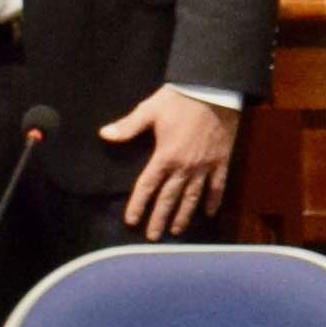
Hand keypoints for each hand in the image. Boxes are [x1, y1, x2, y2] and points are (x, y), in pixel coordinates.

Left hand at [105, 89, 241, 239]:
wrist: (215, 90)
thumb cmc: (180, 99)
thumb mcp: (150, 110)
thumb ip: (128, 126)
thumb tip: (104, 134)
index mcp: (165, 156)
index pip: (147, 186)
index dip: (138, 204)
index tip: (131, 221)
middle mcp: (184, 167)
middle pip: (169, 198)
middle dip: (159, 218)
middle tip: (153, 237)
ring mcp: (204, 166)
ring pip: (192, 197)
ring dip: (184, 215)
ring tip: (177, 231)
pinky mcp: (221, 161)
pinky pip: (218, 186)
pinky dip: (213, 200)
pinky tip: (209, 213)